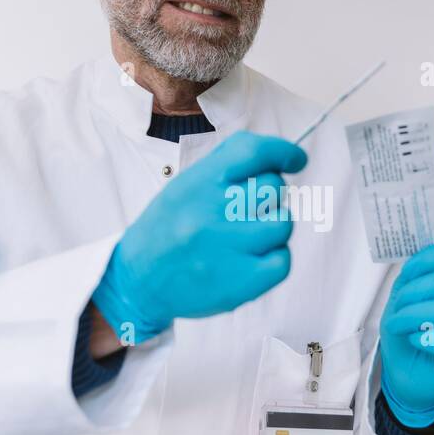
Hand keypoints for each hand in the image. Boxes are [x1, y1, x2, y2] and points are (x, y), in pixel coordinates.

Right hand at [91, 131, 306, 342]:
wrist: (138, 281)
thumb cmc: (167, 229)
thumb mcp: (186, 185)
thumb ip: (227, 168)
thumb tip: (277, 158)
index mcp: (200, 182)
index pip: (255, 151)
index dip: (284, 152)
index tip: (295, 160)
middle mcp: (213, 211)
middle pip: (274, 187)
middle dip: (270, 196)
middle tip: (250, 210)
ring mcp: (228, 248)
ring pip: (283, 223)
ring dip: (273, 227)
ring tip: (249, 236)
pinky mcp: (241, 283)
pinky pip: (283, 260)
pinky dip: (274, 258)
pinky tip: (252, 260)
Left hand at [378, 242, 433, 426]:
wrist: (404, 371)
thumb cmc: (409, 330)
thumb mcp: (404, 295)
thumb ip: (414, 274)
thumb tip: (417, 258)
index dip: (433, 258)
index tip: (408, 272)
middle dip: (413, 292)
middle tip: (397, 307)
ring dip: (413, 316)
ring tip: (399, 325)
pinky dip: (428, 339)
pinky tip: (417, 340)